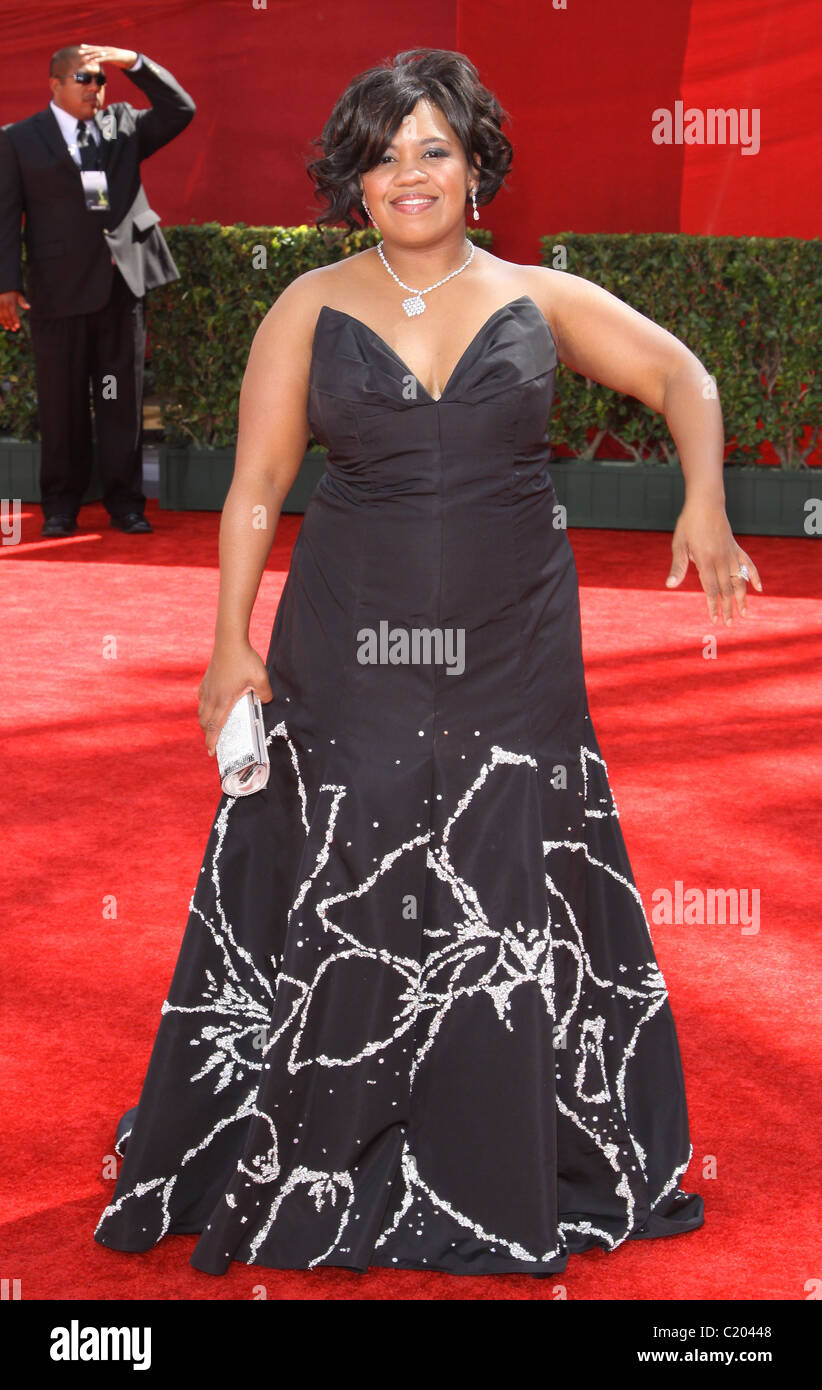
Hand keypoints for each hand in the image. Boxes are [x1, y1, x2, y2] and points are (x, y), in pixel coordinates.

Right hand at [0, 290, 29, 330]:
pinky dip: (0, 320)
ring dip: (4, 323)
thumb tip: (28, 307)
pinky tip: (3, 324)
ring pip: (1, 317)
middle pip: (7, 317)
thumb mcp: (19, 295)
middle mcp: (3, 304)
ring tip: (8, 328)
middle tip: (14, 330)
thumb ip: (23, 302)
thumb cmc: (12, 292)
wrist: (3, 286)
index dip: (16, 321)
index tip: (18, 327)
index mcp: (10, 302)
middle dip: (11, 324)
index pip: (13, 313)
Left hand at [76, 44, 138, 68]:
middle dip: (86, 51)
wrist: (129, 57)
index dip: (88, 47)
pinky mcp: (112, 57)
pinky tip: (94, 61)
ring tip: (84, 59)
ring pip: (98, 54)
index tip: (81, 47)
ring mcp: (109, 53)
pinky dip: (98, 60)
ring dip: (91, 56)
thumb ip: (105, 56)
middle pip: (95, 50)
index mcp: (105, 49)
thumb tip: (99, 58)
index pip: (95, 47)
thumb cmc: (119, 57)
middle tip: (79, 52)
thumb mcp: (111, 56)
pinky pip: (104, 59)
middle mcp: (106, 49)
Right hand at [197, 638, 273, 756]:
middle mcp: (212, 697)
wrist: (229, 640)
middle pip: (205, 722)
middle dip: (208, 735)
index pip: (215, 727)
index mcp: (224, 700)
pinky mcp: (206, 680)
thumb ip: (266, 694)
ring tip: (212, 727)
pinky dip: (204, 707)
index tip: (212, 753)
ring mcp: (207, 688)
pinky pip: (202, 699)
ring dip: (205, 722)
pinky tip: (210, 705)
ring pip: (202, 711)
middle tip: (214, 743)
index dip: (212, 742)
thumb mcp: (261, 678)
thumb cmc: (244, 659)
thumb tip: (266, 701)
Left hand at [666, 496, 762, 624]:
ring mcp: (731, 554)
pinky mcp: (736, 548)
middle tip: (729, 624)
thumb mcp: (679, 545)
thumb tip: (670, 585)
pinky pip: (749, 564)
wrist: (706, 503)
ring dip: (742, 598)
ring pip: (739, 580)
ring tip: (745, 613)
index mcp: (706, 561)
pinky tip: (758, 588)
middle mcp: (721, 560)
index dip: (713, 606)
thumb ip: (678, 567)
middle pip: (726, 589)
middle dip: (727, 608)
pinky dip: (754, 576)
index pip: (711, 589)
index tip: (715, 620)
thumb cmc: (689, 524)